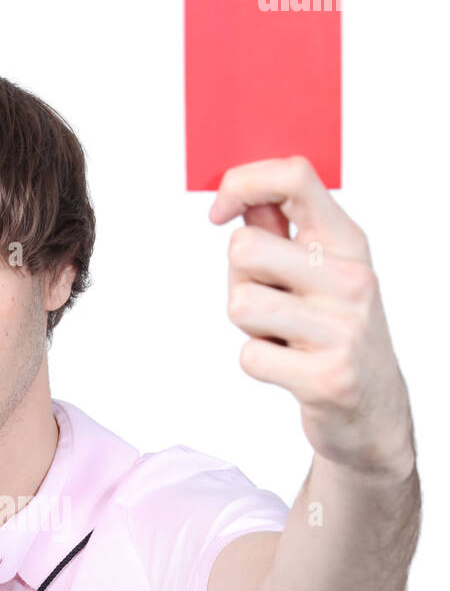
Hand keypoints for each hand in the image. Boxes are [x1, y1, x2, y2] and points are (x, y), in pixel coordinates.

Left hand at [209, 155, 415, 479]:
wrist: (372, 413)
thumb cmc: (334, 335)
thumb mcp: (318, 275)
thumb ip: (280, 233)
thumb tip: (240, 196)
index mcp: (347, 243)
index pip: (295, 176)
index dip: (242, 183)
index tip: (218, 212)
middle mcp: (352, 279)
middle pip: (244, 247)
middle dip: (237, 279)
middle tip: (267, 305)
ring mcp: (343, 329)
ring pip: (240, 303)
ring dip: (247, 327)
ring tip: (281, 337)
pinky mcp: (326, 378)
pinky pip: (249, 357)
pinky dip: (257, 364)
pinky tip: (288, 368)